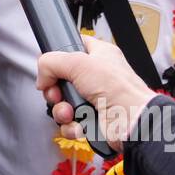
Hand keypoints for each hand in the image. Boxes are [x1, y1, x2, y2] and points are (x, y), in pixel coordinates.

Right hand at [35, 37, 155, 152]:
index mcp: (99, 56)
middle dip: (54, 90)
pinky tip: (79, 123)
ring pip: (62, 103)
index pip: (73, 48)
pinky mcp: (91, 120)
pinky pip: (69, 123)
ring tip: (70, 111)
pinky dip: (71, 125)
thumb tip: (42, 77)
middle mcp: (95, 77)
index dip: (58, 56)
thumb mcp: (78, 63)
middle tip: (58, 92)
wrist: (132, 123)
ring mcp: (93, 100)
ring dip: (61, 110)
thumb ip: (51, 62)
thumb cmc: (119, 90)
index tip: (51, 66)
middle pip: (60, 80)